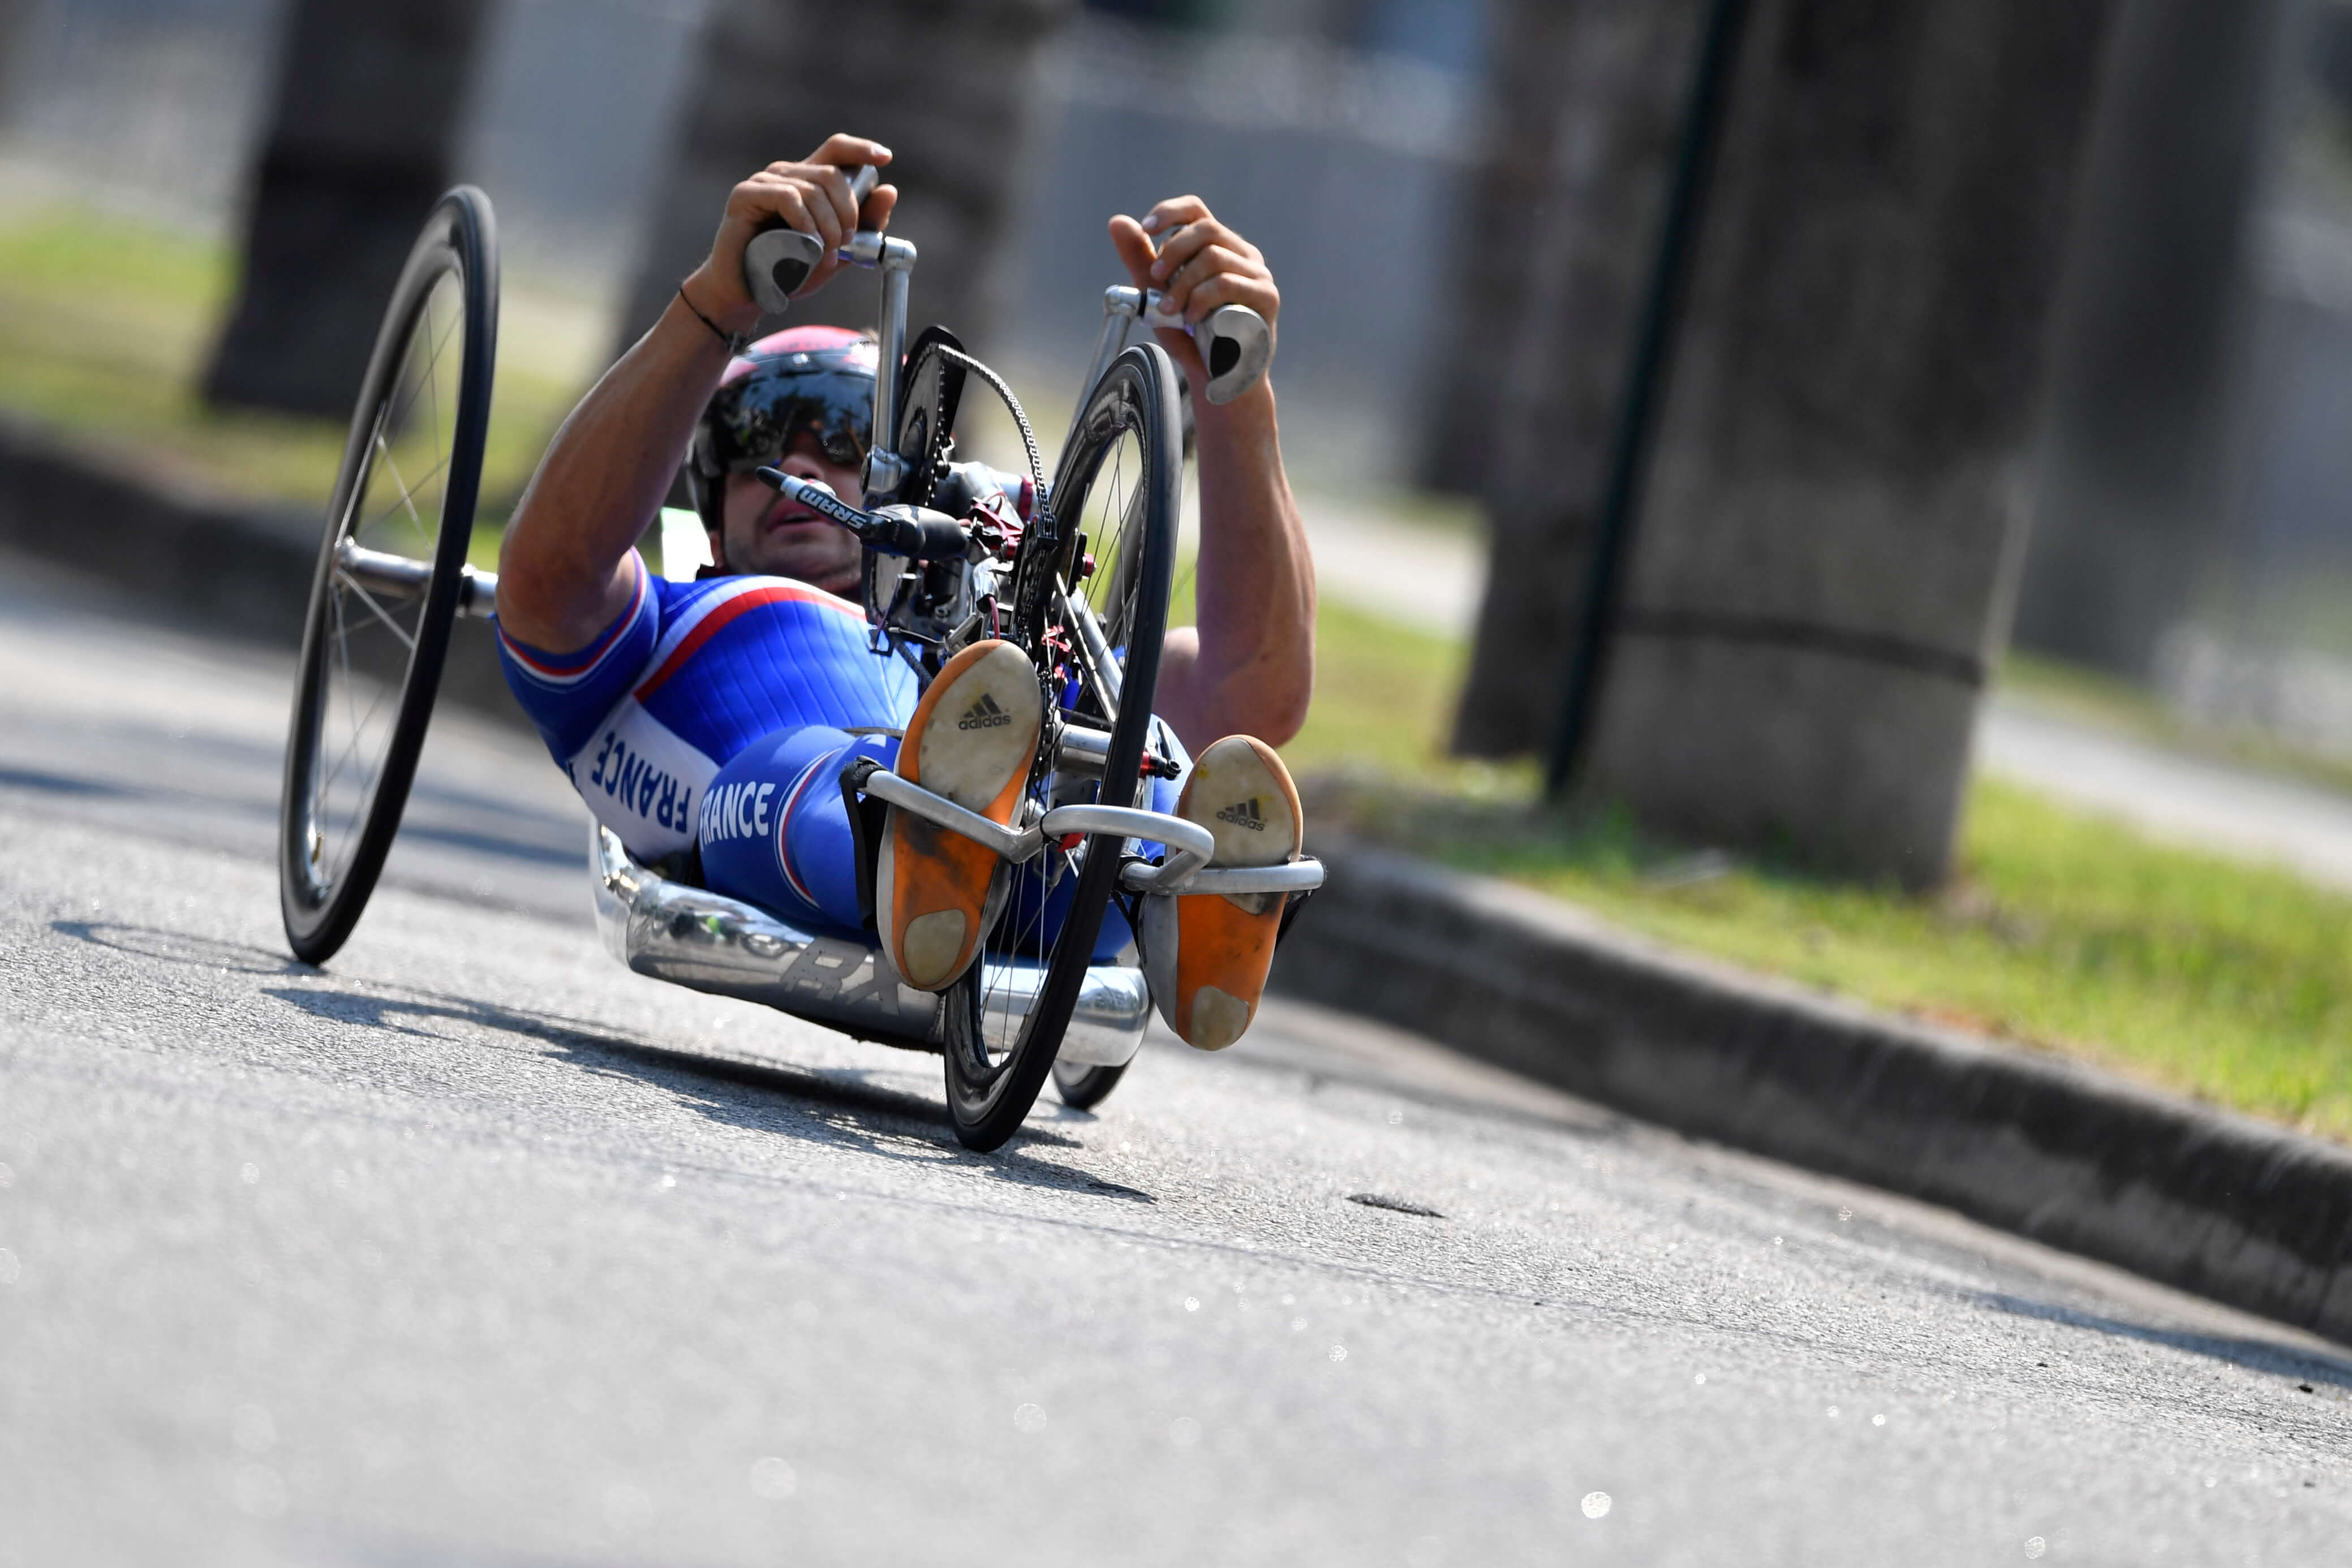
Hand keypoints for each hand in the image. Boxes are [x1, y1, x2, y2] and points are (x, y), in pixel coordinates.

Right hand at [687, 133, 898, 333]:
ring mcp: (763, 182)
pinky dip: (805, 223)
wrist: (750, 294)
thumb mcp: (838, 249)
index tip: (885, 158)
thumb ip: (864, 225)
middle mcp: (786, 174)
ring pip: (813, 189)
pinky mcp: (745, 195)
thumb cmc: (790, 270)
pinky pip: (787, 197)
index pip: (836, 149)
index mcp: (807, 181)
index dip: (861, 149)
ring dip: (828, 227)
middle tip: (845, 244)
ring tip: (825, 256)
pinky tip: (807, 244)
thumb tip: (890, 191)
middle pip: (832, 174)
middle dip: (848, 212)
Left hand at [1109, 197, 1278, 402]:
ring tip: (1171, 312)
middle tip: (1155, 280)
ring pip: (1214, 256)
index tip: (1146, 229)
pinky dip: (1202, 298)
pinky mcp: (1266, 297)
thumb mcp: (1158, 295)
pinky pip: (1229, 283)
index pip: (1196, 210)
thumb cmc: (1191, 336)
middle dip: (1172, 252)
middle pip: (1205, 228)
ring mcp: (1257, 274)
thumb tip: (1117, 222)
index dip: (1170, 212)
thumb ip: (1140, 261)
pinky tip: (1192, 319)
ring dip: (1183, 284)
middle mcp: (1241, 254)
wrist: (1217, 379)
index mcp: (1217, 247)